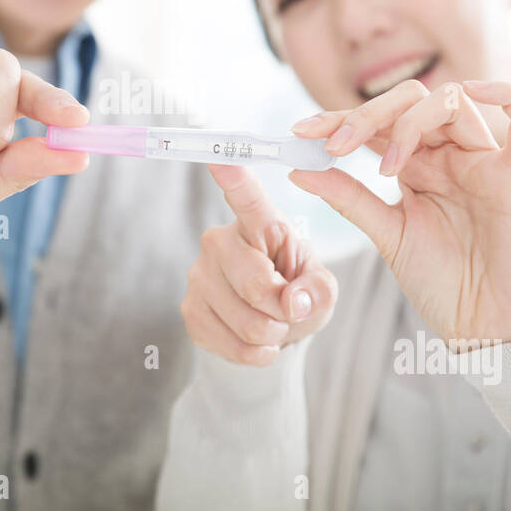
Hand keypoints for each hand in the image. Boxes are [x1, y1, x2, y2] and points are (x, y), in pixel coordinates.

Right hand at [180, 164, 337, 365]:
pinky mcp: (189, 310)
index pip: (246, 200)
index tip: (219, 156)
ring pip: (245, 322)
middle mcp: (220, 241)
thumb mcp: (321, 289)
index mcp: (259, 224)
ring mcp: (199, 275)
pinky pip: (230, 345)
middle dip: (283, 312)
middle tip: (288, 311)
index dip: (234, 179)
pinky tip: (256, 342)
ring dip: (271, 336)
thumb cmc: (297, 293)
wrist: (271, 328)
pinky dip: (254, 354)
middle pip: (255, 286)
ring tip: (273, 324)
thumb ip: (318, 290)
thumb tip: (290, 302)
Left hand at [288, 79, 510, 346]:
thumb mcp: (386, 234)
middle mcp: (450, 154)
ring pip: (454, 101)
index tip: (299, 132)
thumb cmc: (440, 281)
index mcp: (417, 164)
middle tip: (334, 145)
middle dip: (367, 114)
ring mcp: (485, 161)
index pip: (377, 122)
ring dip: (410, 122)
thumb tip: (298, 169)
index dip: (337, 119)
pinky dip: (507, 95)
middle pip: (412, 100)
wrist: (482, 326)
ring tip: (387, 168)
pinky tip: (476, 92)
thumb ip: (348, 198)